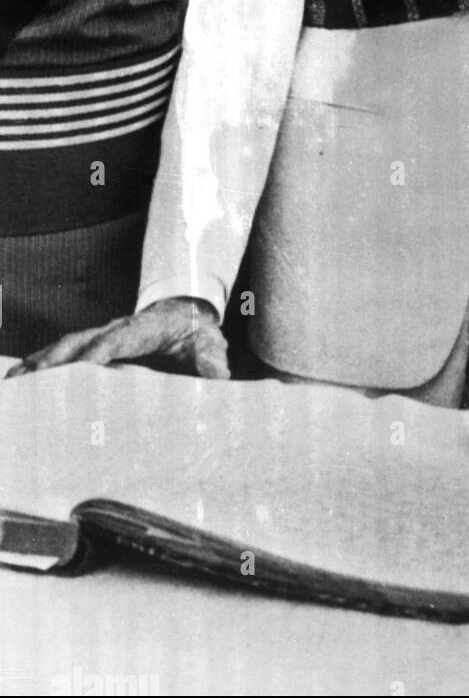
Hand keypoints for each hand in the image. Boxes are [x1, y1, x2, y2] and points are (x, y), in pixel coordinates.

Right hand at [7, 297, 228, 379]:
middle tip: (35, 380)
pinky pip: (61, 352)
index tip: (85, 365)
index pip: (121, 338)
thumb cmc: (196, 333)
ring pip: (65, 345)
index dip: (103, 350)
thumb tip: (218, 375)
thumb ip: (213, 360)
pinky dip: (36, 363)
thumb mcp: (209, 345)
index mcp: (144, 329)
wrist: (185, 313)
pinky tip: (16, 379)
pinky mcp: (91, 344)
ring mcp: (100, 334)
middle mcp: (116, 329)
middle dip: (59, 358)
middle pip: (83, 340)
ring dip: (39, 362)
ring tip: (14, 384)